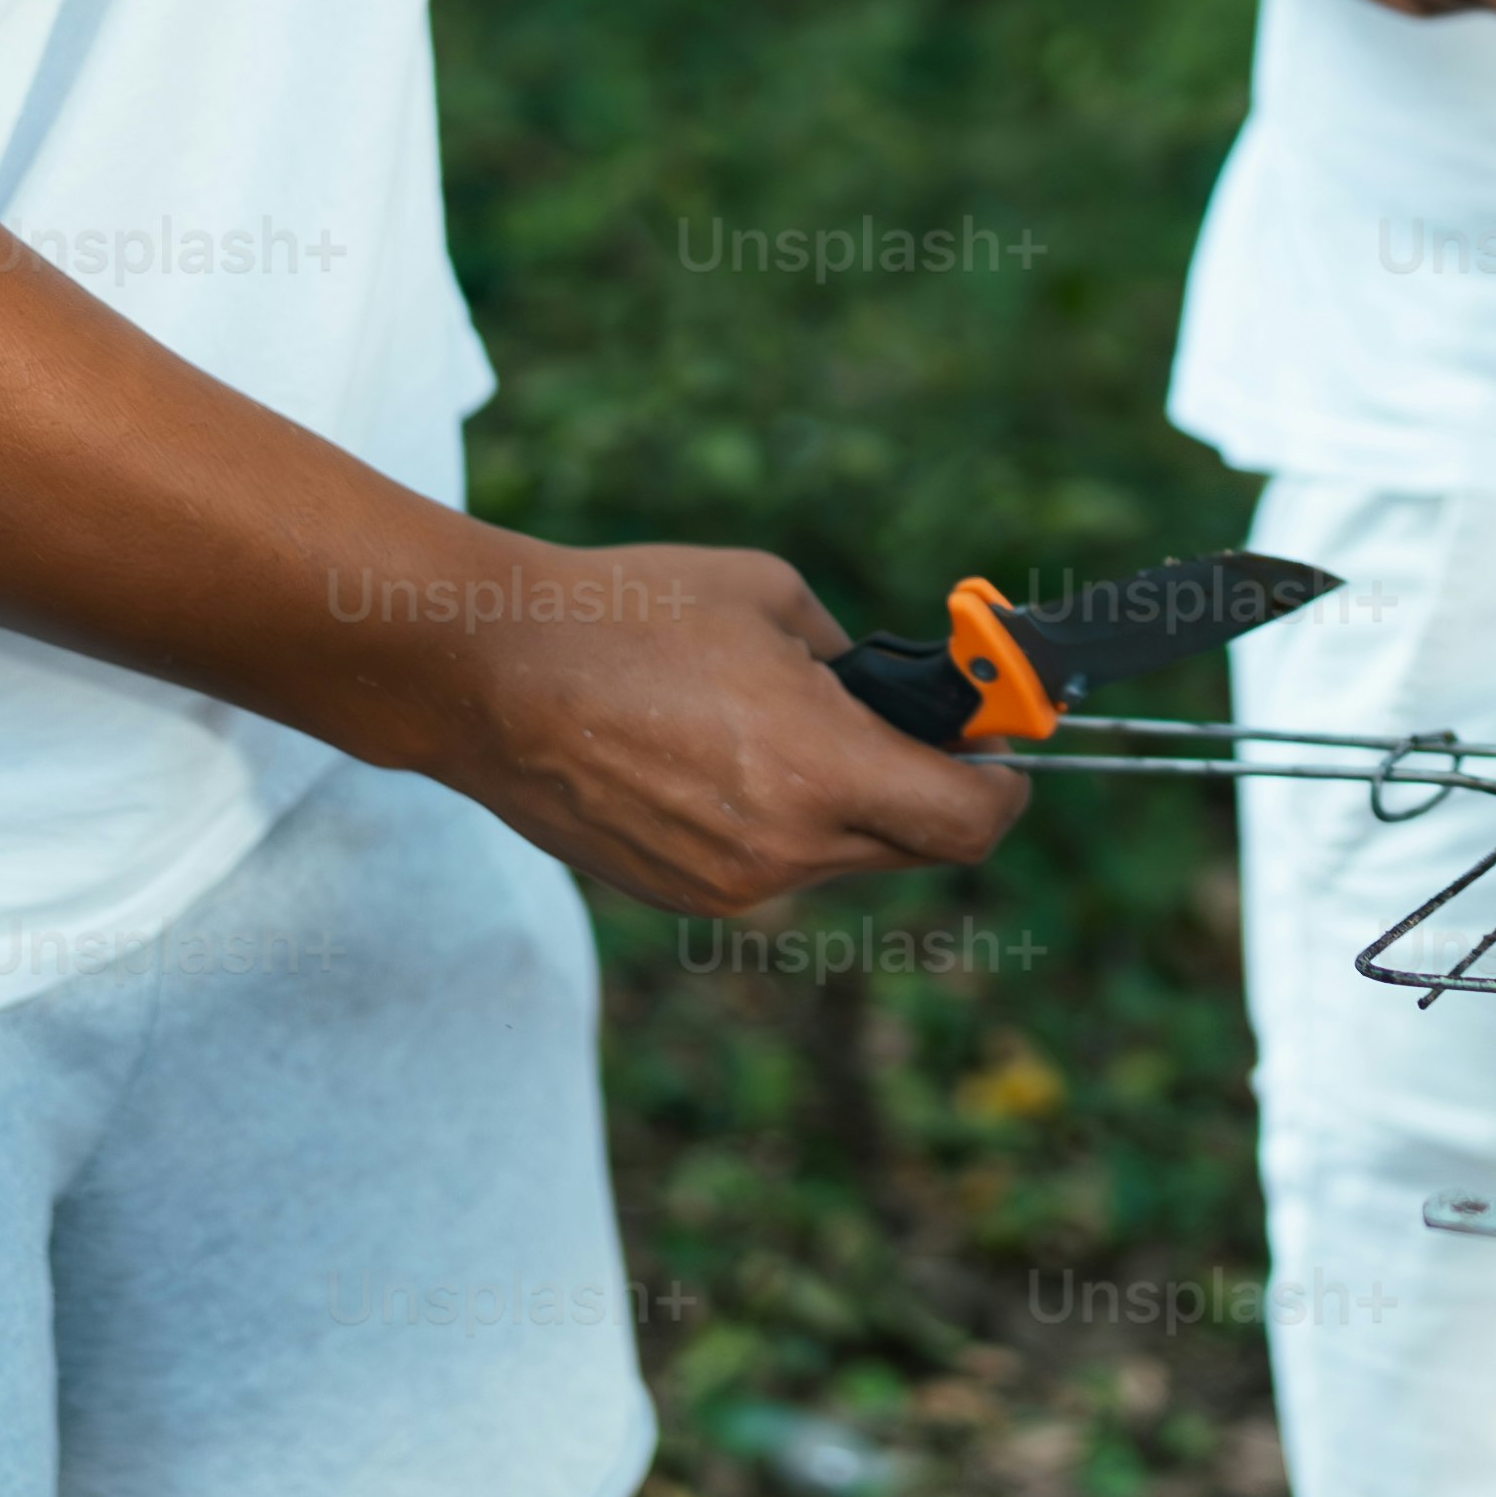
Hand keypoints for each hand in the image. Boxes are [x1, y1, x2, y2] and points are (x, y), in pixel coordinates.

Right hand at [389, 537, 1035, 919]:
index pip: (969, 825)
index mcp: (822, 774)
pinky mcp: (679, 896)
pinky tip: (724, 757)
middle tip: (911, 727)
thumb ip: (857, 661)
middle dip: (928, 790)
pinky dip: (779, 822)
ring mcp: (728, 886)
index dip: (1005, 790)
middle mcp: (784, 851)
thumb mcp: (775, 600)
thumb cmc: (632, 615)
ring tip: (783, 725)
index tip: (1003, 756)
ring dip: (846, 804)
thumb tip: (898, 691)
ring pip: (840, 857)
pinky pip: (770, 867)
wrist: (490, 674)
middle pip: (913, 846)